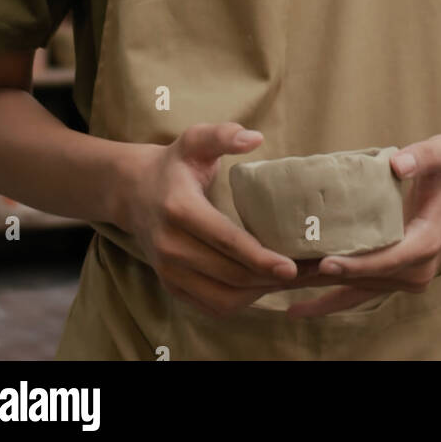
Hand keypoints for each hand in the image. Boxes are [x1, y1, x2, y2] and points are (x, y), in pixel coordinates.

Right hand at [124, 122, 303, 318]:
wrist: (132, 191)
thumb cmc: (173, 165)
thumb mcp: (194, 140)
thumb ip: (222, 135)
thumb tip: (255, 137)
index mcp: (179, 209)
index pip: (225, 241)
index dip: (260, 257)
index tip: (291, 266)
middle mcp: (170, 247)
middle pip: (230, 275)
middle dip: (272, 278)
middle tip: (308, 272)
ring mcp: (168, 271)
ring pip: (224, 298)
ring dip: (261, 294)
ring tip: (292, 281)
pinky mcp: (171, 286)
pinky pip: (212, 306)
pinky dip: (242, 302)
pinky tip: (264, 286)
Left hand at [285, 133, 440, 317]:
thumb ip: (421, 157)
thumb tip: (397, 164)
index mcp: (427, 242)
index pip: (386, 259)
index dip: (356, 264)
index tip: (325, 263)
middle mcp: (419, 268)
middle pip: (367, 281)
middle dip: (328, 283)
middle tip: (286, 282)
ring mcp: (411, 275)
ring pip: (362, 292)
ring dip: (327, 296)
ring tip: (288, 302)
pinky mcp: (401, 273)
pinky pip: (366, 290)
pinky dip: (338, 295)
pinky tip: (308, 304)